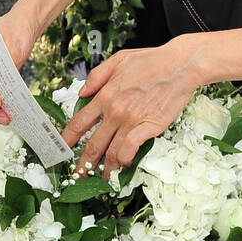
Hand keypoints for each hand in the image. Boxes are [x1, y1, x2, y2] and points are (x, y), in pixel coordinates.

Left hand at [62, 39, 202, 175]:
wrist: (180, 65)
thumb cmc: (153, 60)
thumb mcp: (118, 60)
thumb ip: (97, 76)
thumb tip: (81, 92)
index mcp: (105, 95)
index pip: (78, 123)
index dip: (66, 140)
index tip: (61, 152)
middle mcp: (114, 111)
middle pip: (91, 145)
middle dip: (82, 165)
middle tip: (77, 177)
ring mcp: (131, 120)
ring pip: (111, 152)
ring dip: (105, 170)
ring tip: (103, 180)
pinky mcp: (148, 127)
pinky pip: (130, 150)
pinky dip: (125, 161)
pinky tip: (124, 166)